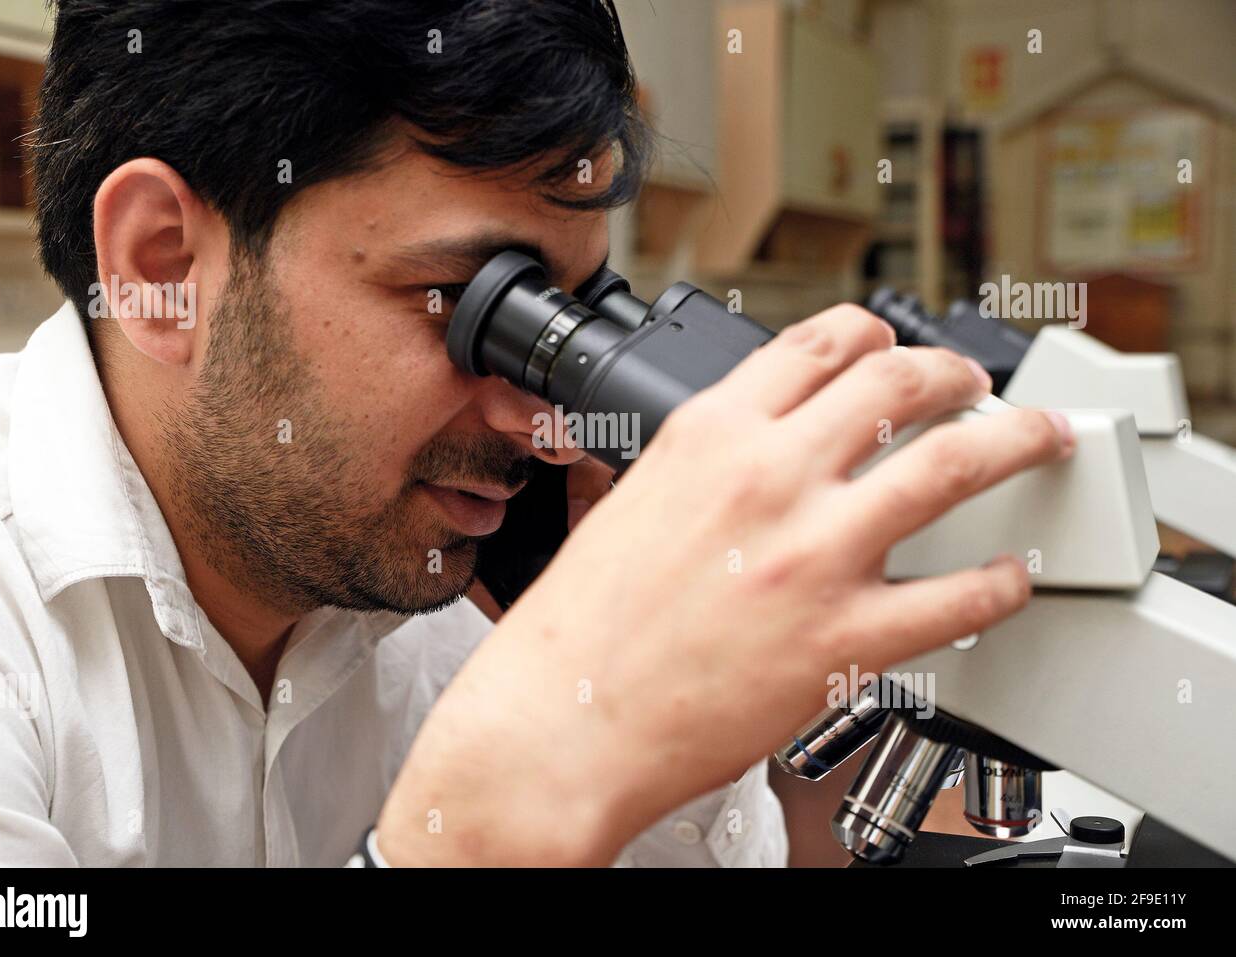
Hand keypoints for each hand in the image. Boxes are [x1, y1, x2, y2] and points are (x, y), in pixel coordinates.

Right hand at [379, 304, 1072, 865]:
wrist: (562, 722)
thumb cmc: (581, 628)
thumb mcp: (628, 501)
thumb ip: (704, 465)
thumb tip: (759, 451)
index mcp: (709, 435)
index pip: (816, 343)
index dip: (873, 334)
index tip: (894, 346)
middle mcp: (769, 476)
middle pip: (898, 383)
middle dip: (955, 371)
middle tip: (976, 385)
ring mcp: (814, 554)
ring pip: (952, 464)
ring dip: (1014, 441)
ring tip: (1037, 440)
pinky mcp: (846, 638)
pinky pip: (960, 596)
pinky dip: (1002, 580)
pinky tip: (1009, 576)